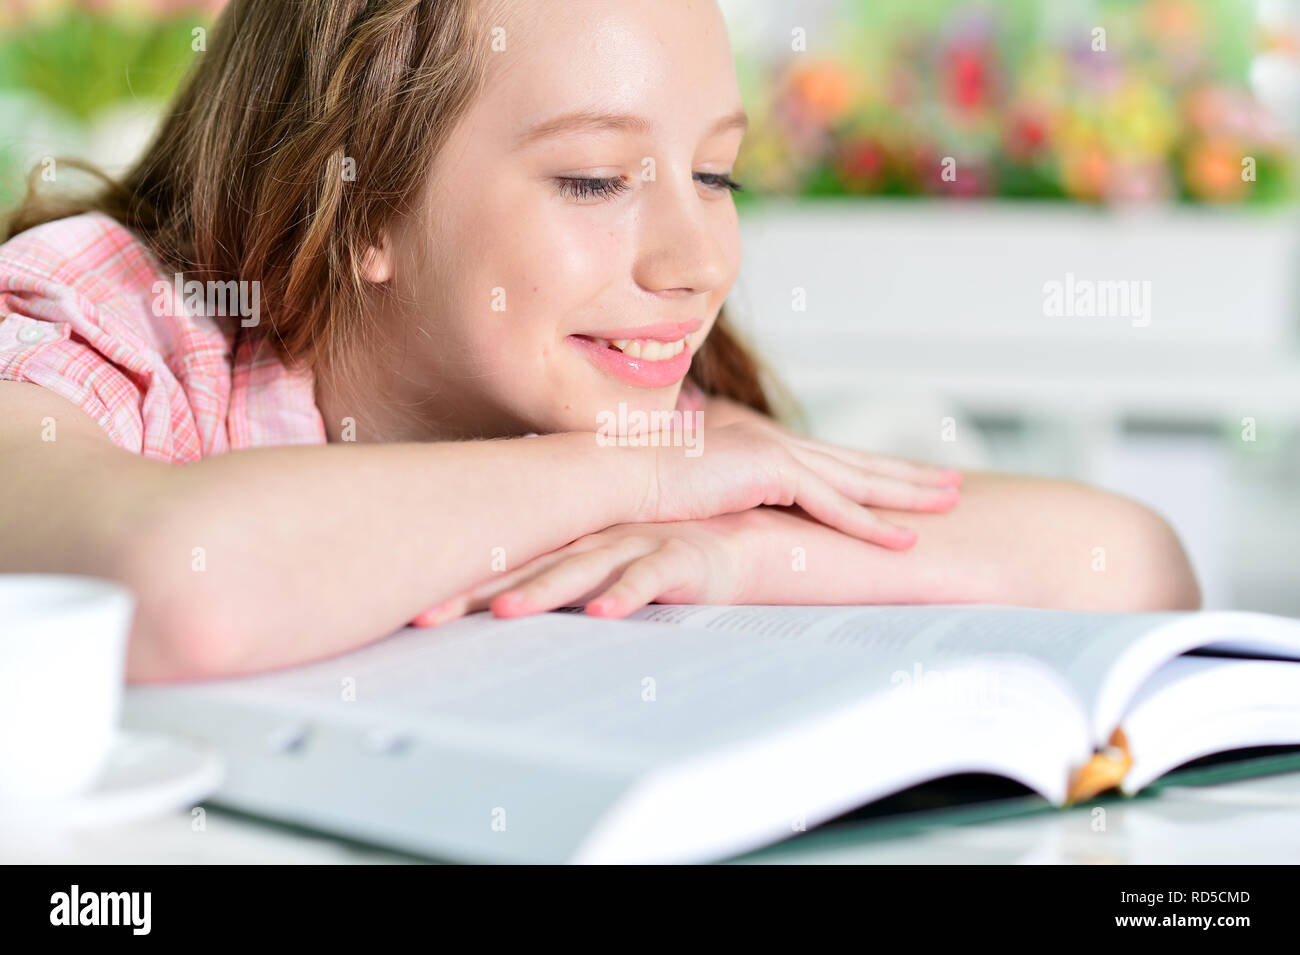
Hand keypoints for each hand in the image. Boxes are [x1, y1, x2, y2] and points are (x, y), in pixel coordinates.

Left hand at [409, 515, 752, 626]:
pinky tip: (601, 612)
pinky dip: (625, 594)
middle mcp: (597, 540)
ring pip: (582, 571)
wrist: (756, 532)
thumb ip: (574, 575)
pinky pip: (650, 579)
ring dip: (543, 592)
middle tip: (424, 618)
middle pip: (527, 568)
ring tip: (506, 615)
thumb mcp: (619, 562)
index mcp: (576, 541)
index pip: (508, 563)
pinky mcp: (683, 558)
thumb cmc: (682, 550)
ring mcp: (637, 545)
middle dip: (475, 593)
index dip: (461, 584)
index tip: (408, 607)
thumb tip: (510, 603)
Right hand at [643, 419, 961, 549]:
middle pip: (858, 463)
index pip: (833, 462)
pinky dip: (870, 525)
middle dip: (909, 474)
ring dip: (907, 494)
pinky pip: (833, 506)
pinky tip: (904, 539)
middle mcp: (777, 445)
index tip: (910, 477)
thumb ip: (726, 500)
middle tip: (954, 482)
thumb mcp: (699, 494)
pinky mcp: (770, 474)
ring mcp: (776, 454)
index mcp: (763, 448)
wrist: (617, 476)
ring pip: (858, 479)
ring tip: (950, 502)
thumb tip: (729, 518)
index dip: (875, 470)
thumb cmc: (645, 490)